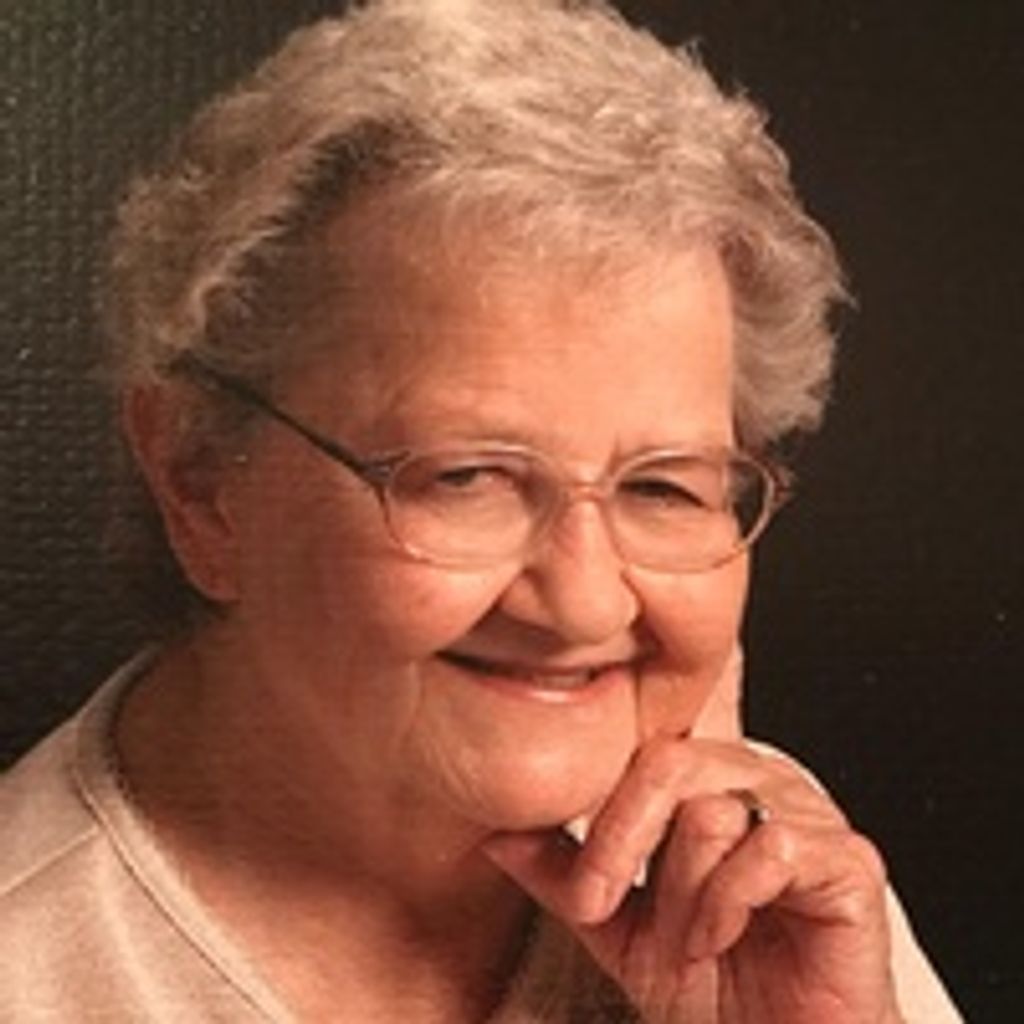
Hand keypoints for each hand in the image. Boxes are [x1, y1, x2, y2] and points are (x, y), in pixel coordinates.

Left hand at [484, 736, 902, 1022]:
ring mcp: (808, 811)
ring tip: (690, 940)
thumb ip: (564, 872)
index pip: (638, 754)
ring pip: (715, 808)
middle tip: (611, 910)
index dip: (604, 824)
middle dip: (627, 845)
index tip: (586, 896)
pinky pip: (774, 847)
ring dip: (683, 893)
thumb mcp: (616, 926)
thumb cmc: (710, 985)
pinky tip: (725, 938)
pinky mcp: (850, 859)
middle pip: (670, 763)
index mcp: (707, 778)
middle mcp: (757, 778)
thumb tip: (495, 830)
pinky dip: (731, 903)